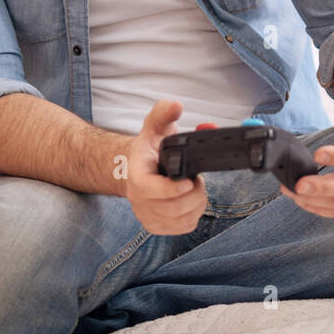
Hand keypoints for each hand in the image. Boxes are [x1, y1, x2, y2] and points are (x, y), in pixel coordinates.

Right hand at [125, 99, 207, 234]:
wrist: (137, 170)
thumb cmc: (149, 149)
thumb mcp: (155, 126)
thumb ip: (163, 113)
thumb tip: (176, 105)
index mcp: (136, 176)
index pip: (150, 190)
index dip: (173, 189)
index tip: (190, 180)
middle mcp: (138, 199)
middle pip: (173, 208)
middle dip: (194, 193)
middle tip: (196, 179)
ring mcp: (147, 215)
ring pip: (182, 220)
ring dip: (196, 204)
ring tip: (193, 187)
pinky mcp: (157, 226)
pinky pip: (184, 228)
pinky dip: (194, 215)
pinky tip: (190, 201)